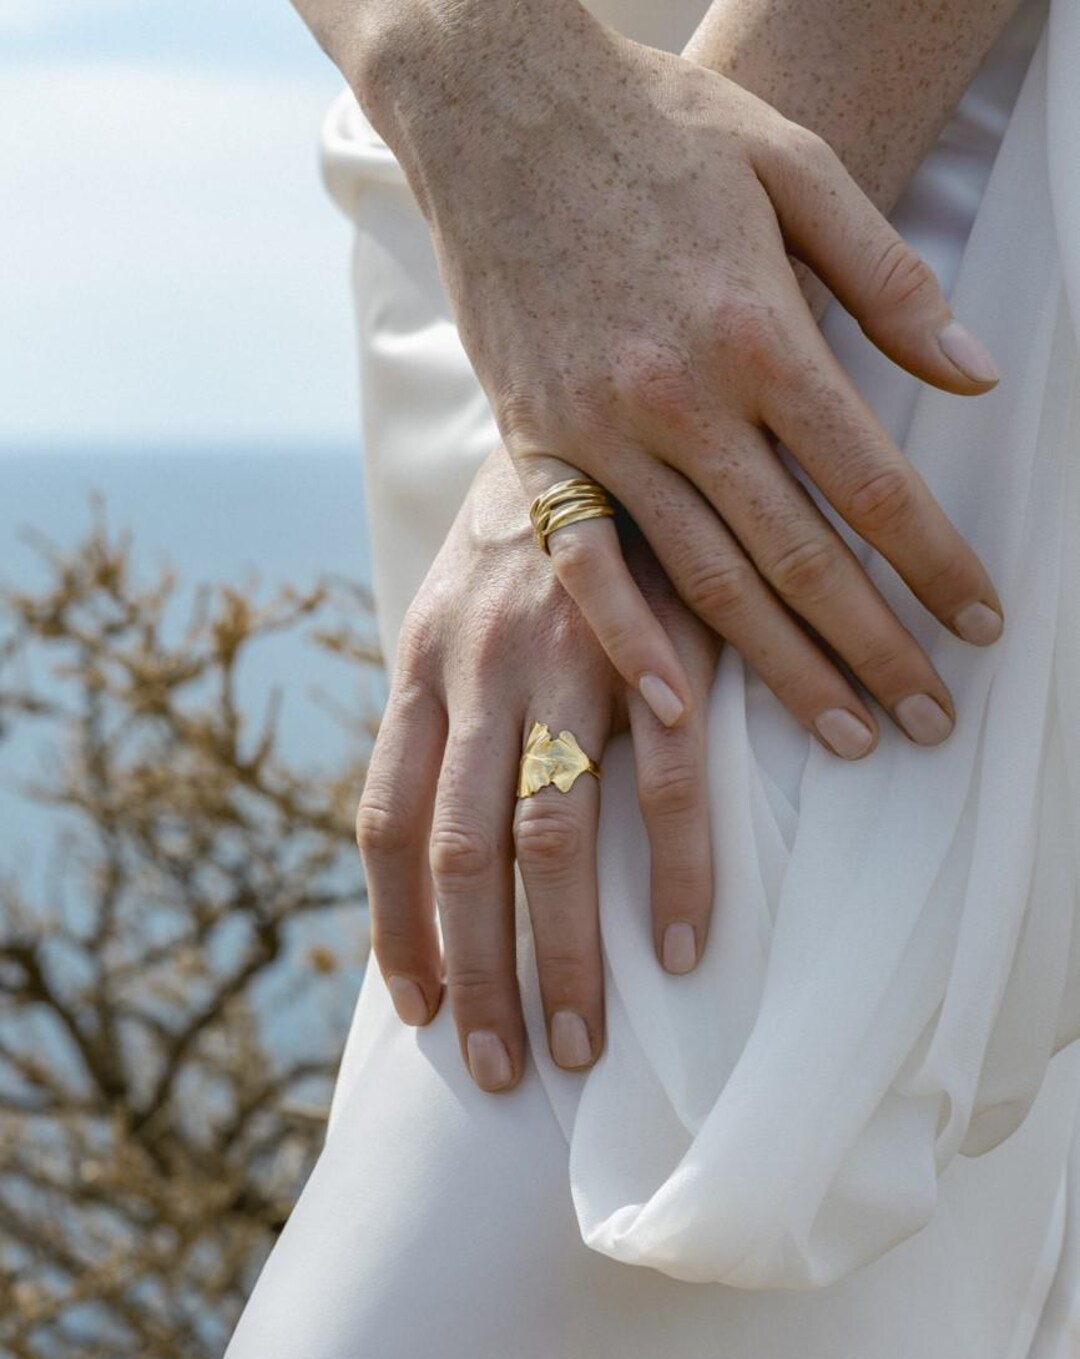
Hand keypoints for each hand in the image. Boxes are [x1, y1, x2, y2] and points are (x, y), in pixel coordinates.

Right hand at [351, 0, 1003, 757]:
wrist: (499, 112)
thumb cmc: (656, 130)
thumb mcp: (794, 170)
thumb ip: (888, 280)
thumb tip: (971, 377)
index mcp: (759, 332)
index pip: (873, 483)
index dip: (937, 563)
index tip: (982, 624)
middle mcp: (683, 401)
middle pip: (802, 557)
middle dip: (878, 648)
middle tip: (933, 719)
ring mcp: (603, 433)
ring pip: (707, 581)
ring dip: (784, 668)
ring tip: (846, 732)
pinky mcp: (538, 445)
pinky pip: (587, 563)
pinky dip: (629, 639)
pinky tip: (676, 706)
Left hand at [355, 446, 719, 1091]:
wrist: (604, 399)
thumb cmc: (530, 525)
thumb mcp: (455, 606)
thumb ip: (443, 706)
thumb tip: (433, 816)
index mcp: (421, 669)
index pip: (385, 824)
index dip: (396, 929)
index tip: (421, 1009)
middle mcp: (477, 674)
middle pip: (459, 856)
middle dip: (477, 975)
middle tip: (499, 1070)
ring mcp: (567, 663)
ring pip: (549, 838)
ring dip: (563, 956)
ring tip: (577, 1046)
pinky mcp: (659, 650)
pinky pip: (665, 787)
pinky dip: (674, 876)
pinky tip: (687, 949)